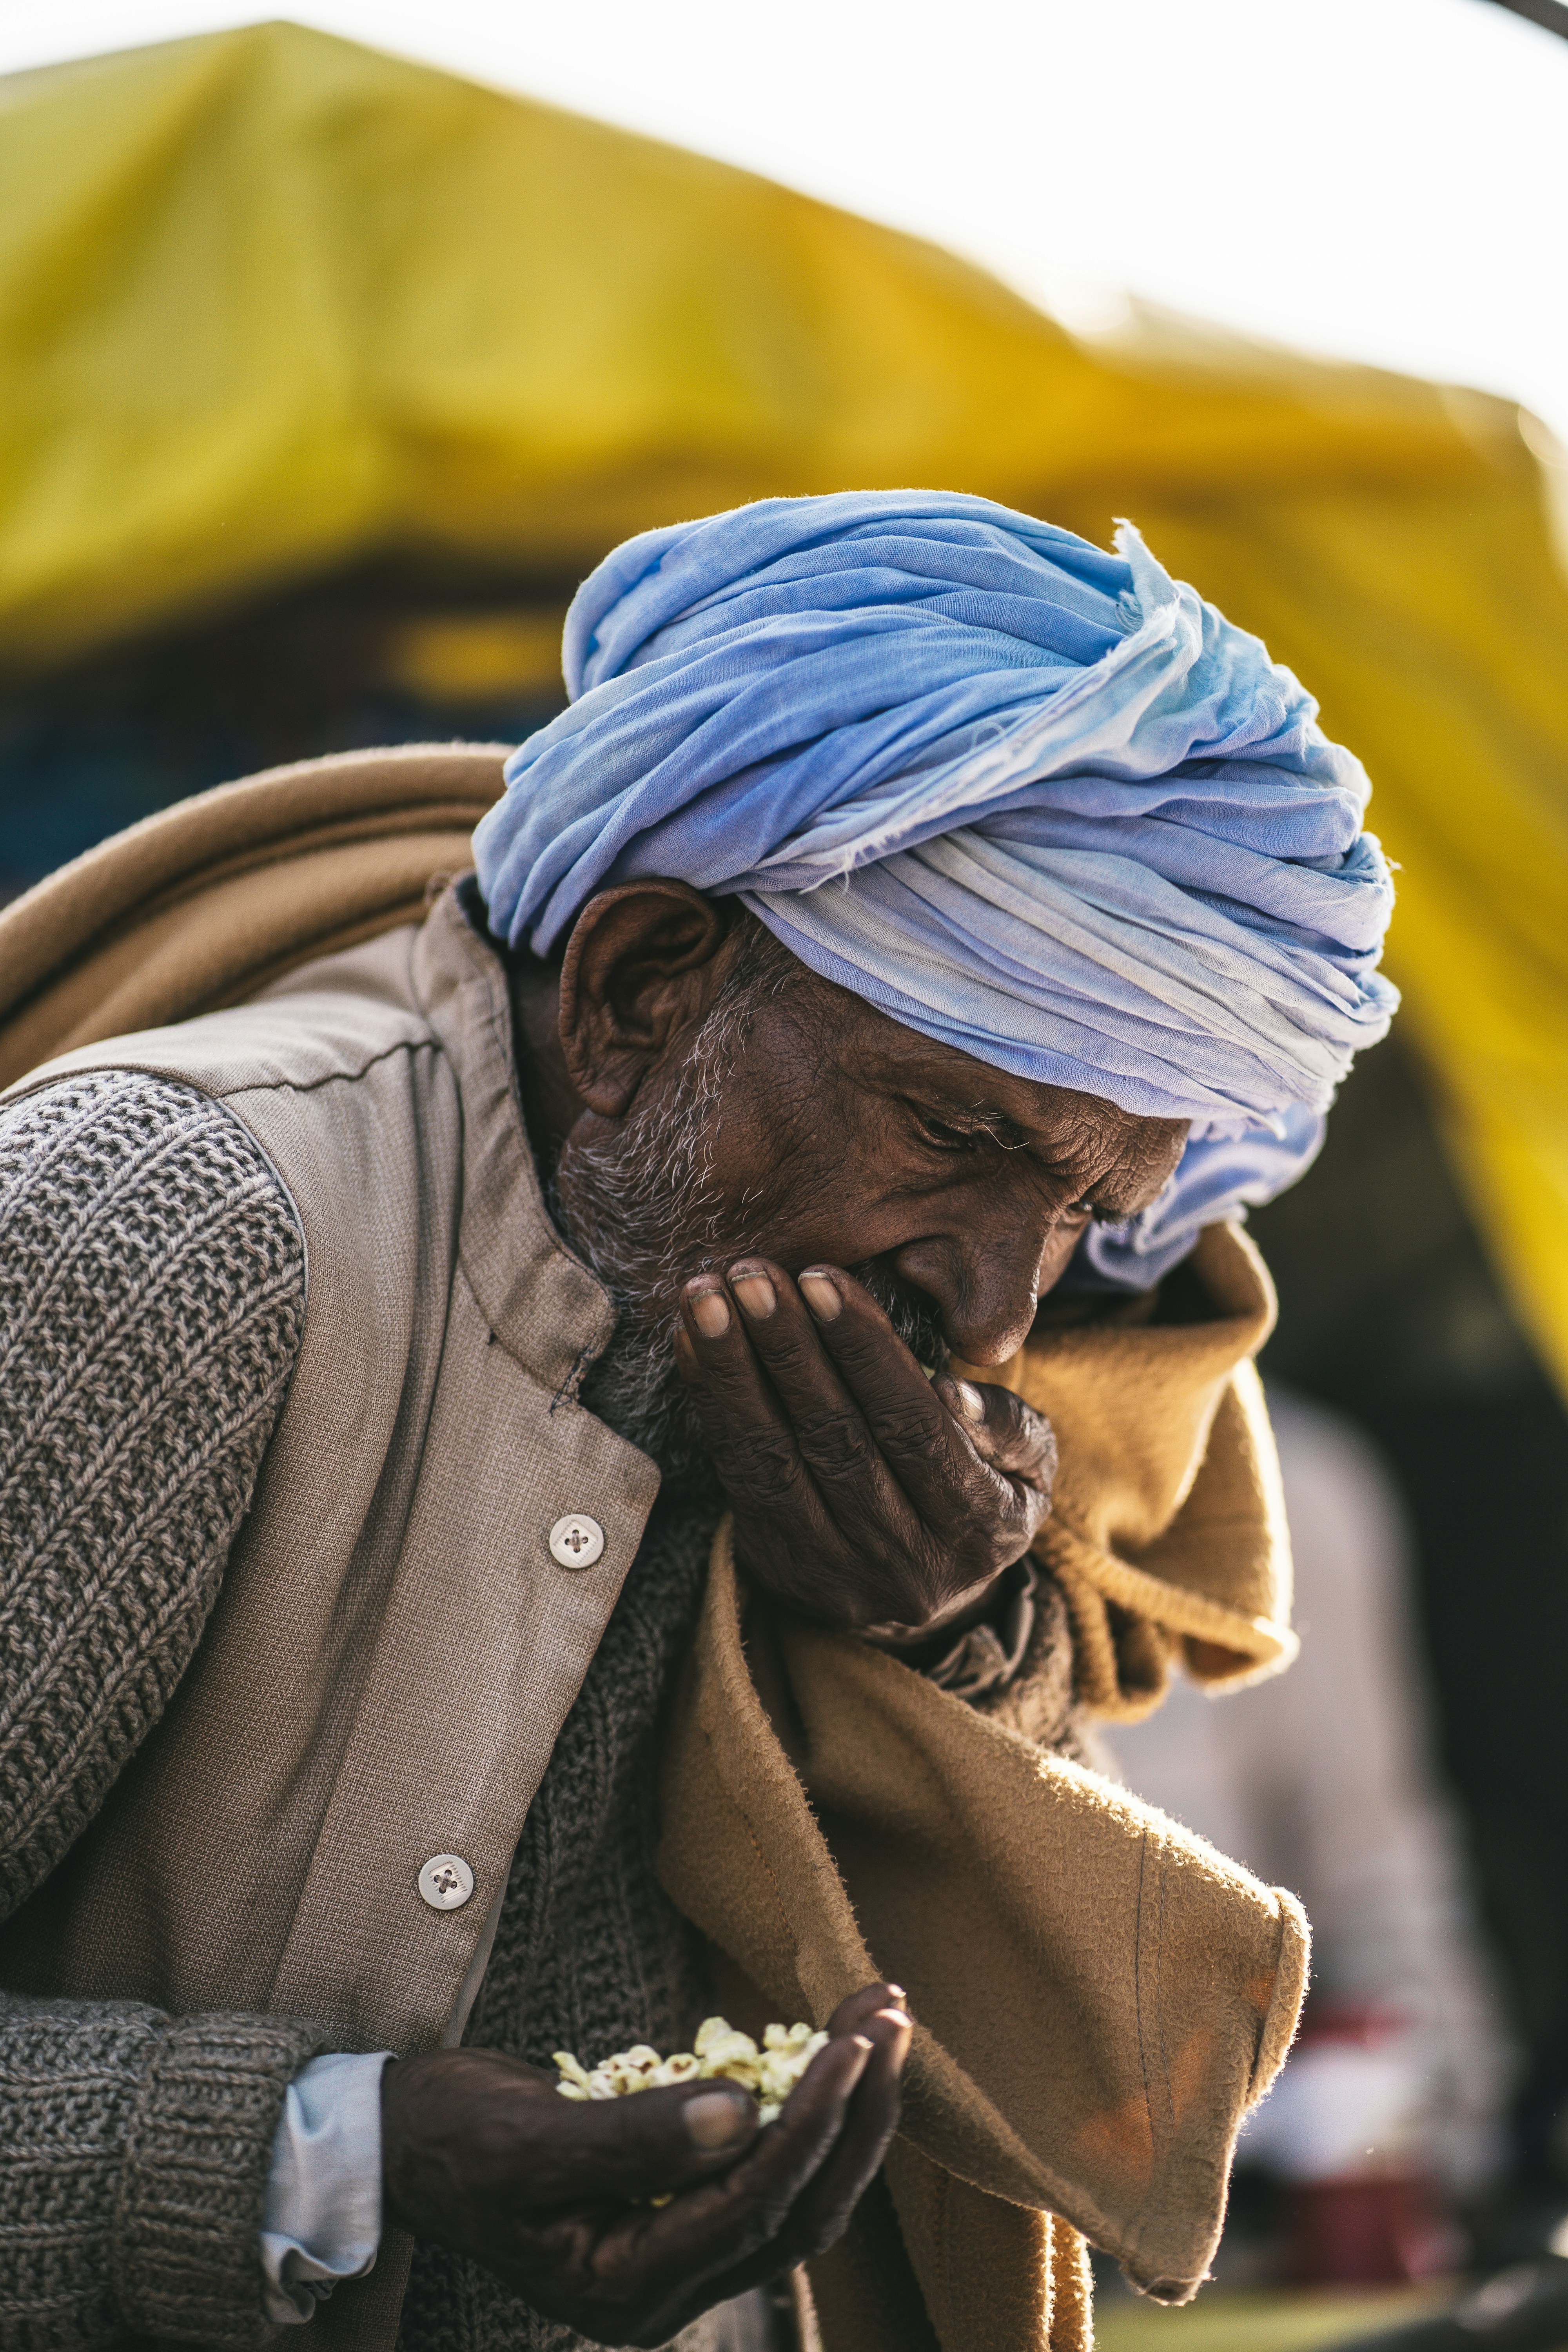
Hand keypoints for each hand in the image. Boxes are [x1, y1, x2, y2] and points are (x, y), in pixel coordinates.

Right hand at [381, 1985, 909, 2346]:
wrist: (406, 2146)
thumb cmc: (452, 2137)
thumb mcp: (526, 2134)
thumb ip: (633, 2136)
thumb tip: (745, 2111)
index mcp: (624, 2287)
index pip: (752, 2206)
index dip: (811, 2123)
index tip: (854, 2042)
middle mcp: (664, 2289)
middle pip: (798, 2209)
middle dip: (855, 2112)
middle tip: (890, 2016)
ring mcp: (677, 2257)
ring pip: (800, 2195)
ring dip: (850, 2108)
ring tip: (881, 2018)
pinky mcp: (683, 2214)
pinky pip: (773, 2174)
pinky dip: (814, 2112)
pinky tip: (838, 2052)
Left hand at [673, 1259, 1055, 1634]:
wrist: (928, 1607)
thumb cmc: (981, 1499)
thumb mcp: (1029, 1470)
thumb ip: (1009, 1427)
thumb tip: (950, 1393)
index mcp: (975, 1526)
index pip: (912, 1426)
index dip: (863, 1350)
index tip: (821, 1279)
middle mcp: (903, 1558)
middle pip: (834, 1438)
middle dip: (787, 1347)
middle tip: (750, 1273)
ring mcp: (833, 1568)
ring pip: (772, 1461)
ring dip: (733, 1372)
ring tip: (704, 1297)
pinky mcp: (777, 1564)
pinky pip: (737, 1477)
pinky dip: (712, 1405)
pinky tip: (692, 1343)